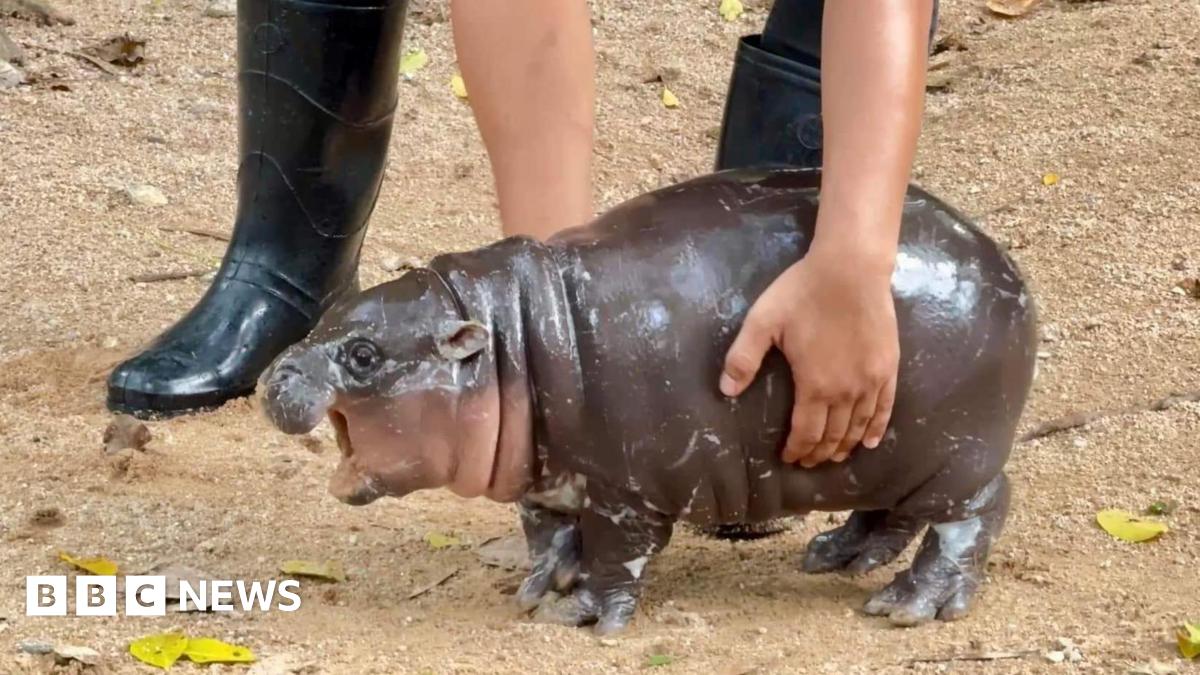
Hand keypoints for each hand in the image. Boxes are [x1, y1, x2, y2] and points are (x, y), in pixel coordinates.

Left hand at [719, 245, 899, 466]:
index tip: (789, 458)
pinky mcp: (888, 367)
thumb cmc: (804, 292)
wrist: (852, 268)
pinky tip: (871, 442)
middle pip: (833, 435)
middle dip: (818, 452)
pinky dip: (876, 429)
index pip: (806, 432)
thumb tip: (725, 391)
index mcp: (815, 385)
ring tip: (834, 457)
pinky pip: (885, 408)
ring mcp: (871, 381)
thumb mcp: (763, 322)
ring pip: (859, 426)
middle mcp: (846, 391)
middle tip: (808, 462)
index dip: (797, 449)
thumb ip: (743, 358)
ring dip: (845, 446)